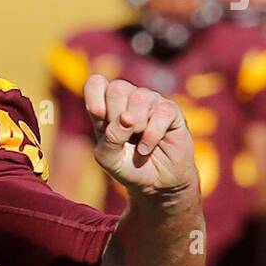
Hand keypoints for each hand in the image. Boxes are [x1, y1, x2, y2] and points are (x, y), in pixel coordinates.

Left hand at [85, 75, 196, 196]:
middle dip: (116, 116)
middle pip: (117, 87)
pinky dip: (151, 135)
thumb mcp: (108, 158)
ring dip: (135, 126)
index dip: (94, 96)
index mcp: (107, 106)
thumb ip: (110, 138)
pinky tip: (146, 148)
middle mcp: (129, 99)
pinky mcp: (171, 111)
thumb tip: (127, 117)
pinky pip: (160, 112)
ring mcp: (151, 103)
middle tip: (123, 136)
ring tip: (137, 143)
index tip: (99, 117)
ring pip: (139, 97)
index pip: (96, 82)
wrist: (155, 183)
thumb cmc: (127, 167)